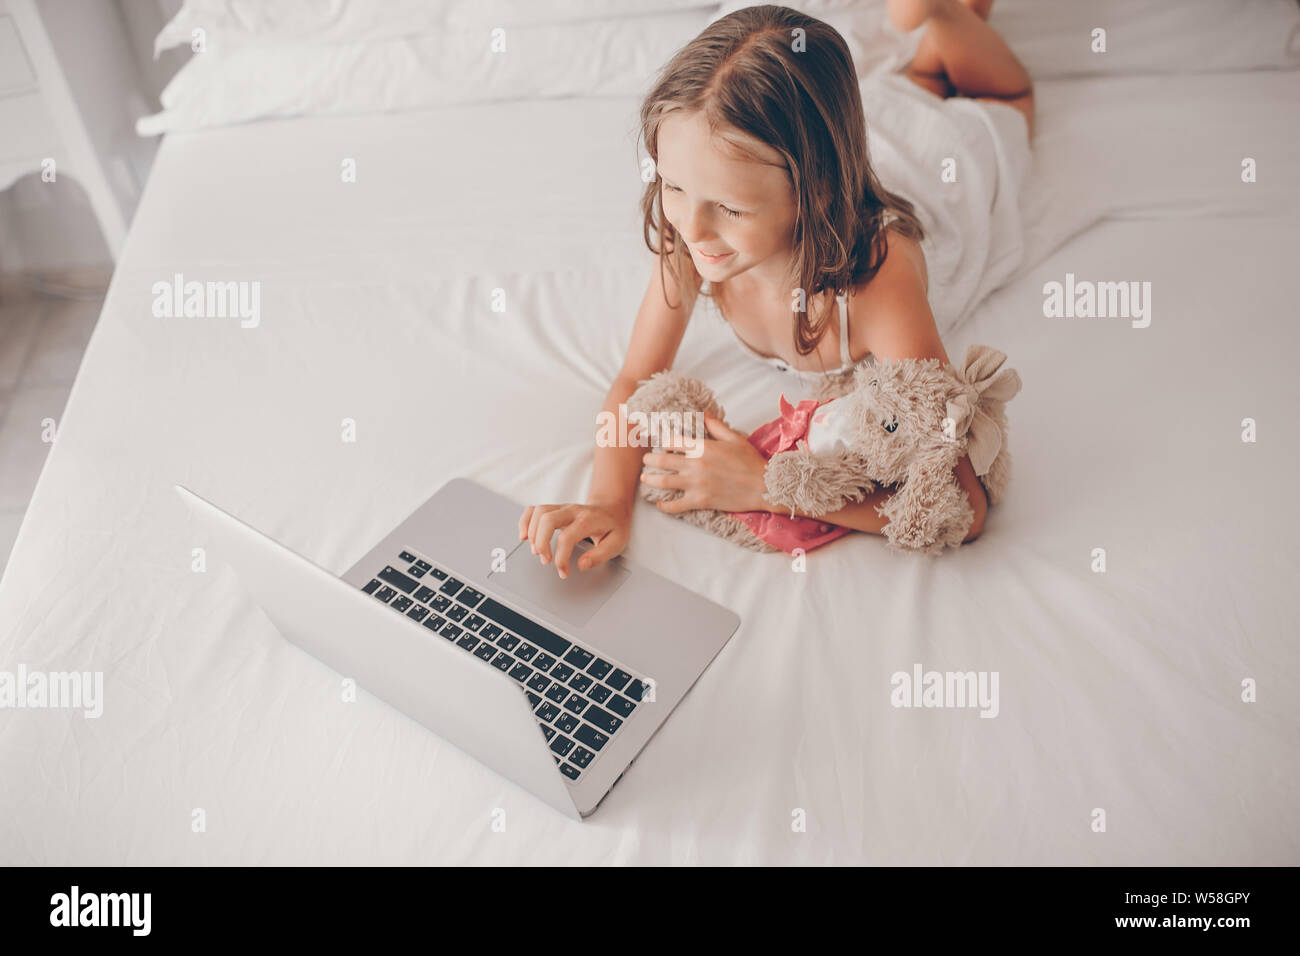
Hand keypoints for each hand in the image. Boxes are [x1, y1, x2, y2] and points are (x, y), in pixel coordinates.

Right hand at [518, 500, 630, 578]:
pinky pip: (534, 510)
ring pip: (538, 511)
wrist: (612, 508)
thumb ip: (600, 555)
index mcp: (588, 520)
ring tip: (536, 551)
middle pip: (547, 519)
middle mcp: (573, 510)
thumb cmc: (614, 526)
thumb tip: (581, 565)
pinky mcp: (555, 509)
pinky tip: (524, 535)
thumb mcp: (617, 543)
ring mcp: (562, 507)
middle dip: (541, 542)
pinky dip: (525, 521)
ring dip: (532, 533)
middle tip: (545, 560)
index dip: (561, 558)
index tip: (563, 572)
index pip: (567, 537)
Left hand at [639, 415, 769, 513]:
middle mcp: (696, 465)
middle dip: (650, 460)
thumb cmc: (750, 461)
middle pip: (663, 461)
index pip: (673, 441)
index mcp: (703, 447)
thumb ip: (715, 425)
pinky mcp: (700, 501)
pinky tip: (660, 504)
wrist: (764, 486)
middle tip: (646, 460)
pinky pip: (676, 505)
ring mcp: (696, 484)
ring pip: (664, 482)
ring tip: (645, 478)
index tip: (660, 443)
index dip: (664, 441)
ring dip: (651, 480)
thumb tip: (703, 414)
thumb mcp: (734, 438)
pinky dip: (665, 505)